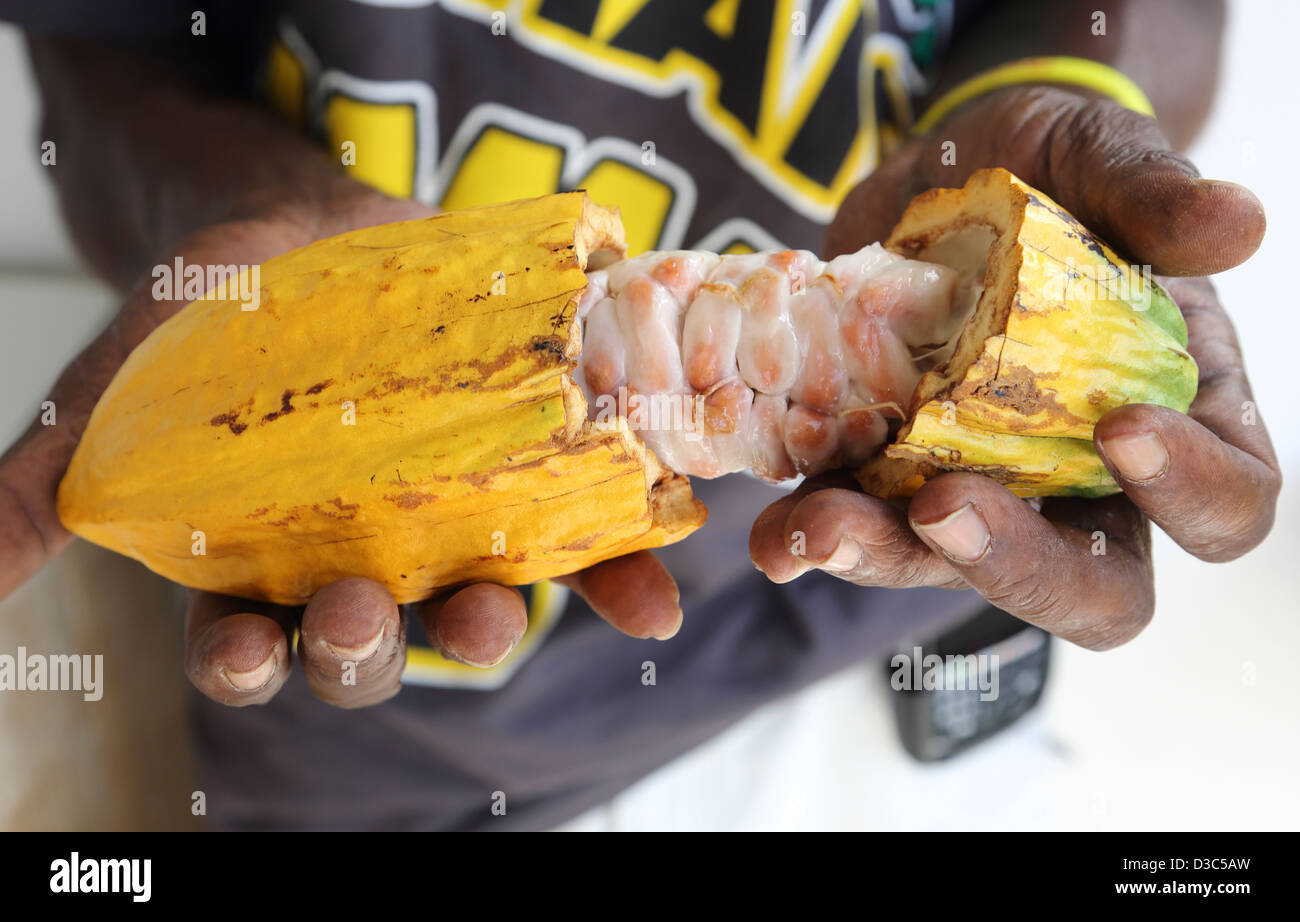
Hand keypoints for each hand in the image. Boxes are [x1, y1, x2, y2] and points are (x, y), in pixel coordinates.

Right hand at [0, 184, 681, 707]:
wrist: (302, 228)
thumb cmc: (204, 321)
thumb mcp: (117, 389)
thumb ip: (51, 477)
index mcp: (256, 565)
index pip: (245, 640)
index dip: (243, 658)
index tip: (240, 648)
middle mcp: (354, 564)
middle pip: (361, 643)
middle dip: (361, 647)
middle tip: (361, 618)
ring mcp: (441, 527)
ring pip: (464, 606)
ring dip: (482, 626)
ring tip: (490, 616)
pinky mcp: (518, 482)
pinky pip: (571, 551)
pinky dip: (611, 580)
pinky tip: (651, 598)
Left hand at [752, 86, 1279, 649]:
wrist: (946, 165)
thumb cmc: (1053, 167)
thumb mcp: (1099, 159)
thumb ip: (1152, 194)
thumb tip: (1236, 221)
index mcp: (1180, 417)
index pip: (1226, 503)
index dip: (1191, 490)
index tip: (1122, 429)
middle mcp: (1084, 479)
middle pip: (1090, 586)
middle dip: (1016, 565)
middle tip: (944, 510)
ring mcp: (982, 486)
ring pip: (951, 564)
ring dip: (882, 556)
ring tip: (815, 530)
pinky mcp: (892, 473)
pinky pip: (862, 521)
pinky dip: (814, 528)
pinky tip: (773, 530)